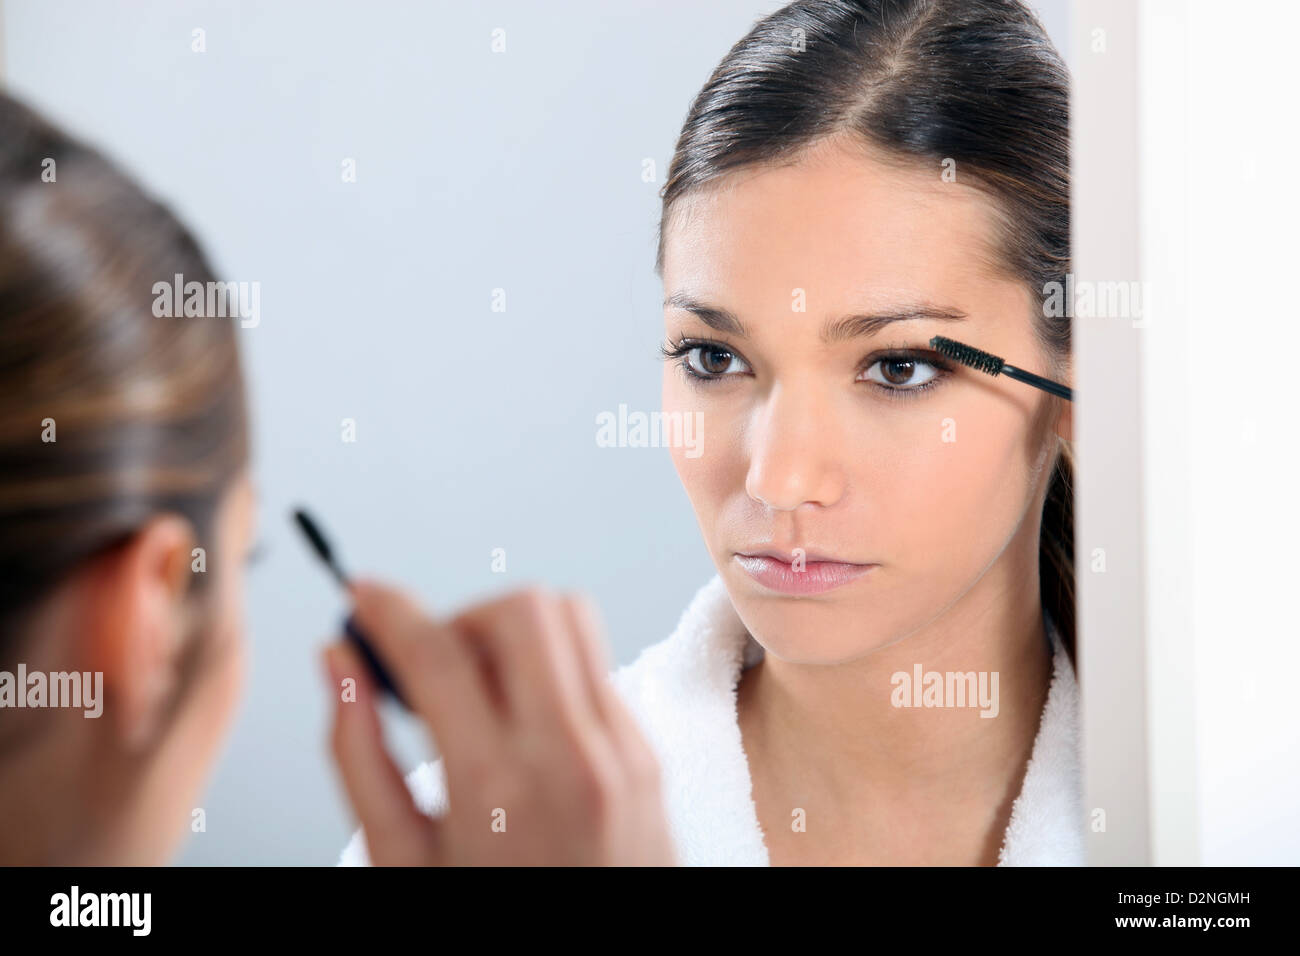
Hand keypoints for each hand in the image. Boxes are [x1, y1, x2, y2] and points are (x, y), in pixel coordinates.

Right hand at [323, 580, 675, 865]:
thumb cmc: (490, 919)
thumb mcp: (402, 860)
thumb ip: (358, 753)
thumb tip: (336, 662)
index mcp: (496, 788)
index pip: (437, 653)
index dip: (388, 609)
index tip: (363, 594)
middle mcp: (571, 755)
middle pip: (519, 608)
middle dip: (460, 615)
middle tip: (429, 664)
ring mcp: (621, 748)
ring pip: (570, 616)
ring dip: (511, 629)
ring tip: (477, 687)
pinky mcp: (647, 749)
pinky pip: (596, 664)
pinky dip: (550, 665)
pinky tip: (522, 718)